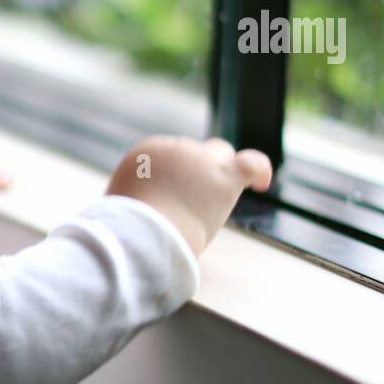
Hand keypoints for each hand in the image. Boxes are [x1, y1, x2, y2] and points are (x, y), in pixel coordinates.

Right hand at [105, 136, 272, 256]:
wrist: (142, 235)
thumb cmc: (126, 229)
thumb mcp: (121, 203)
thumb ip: (139, 194)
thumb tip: (154, 204)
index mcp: (147, 152)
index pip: (169, 157)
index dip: (171, 180)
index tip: (162, 204)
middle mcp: (176, 148)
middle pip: (195, 153)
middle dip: (193, 174)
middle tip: (184, 205)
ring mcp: (202, 159)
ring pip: (220, 157)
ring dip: (216, 177)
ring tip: (203, 209)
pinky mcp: (225, 176)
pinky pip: (251, 164)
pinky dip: (259, 171)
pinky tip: (262, 184)